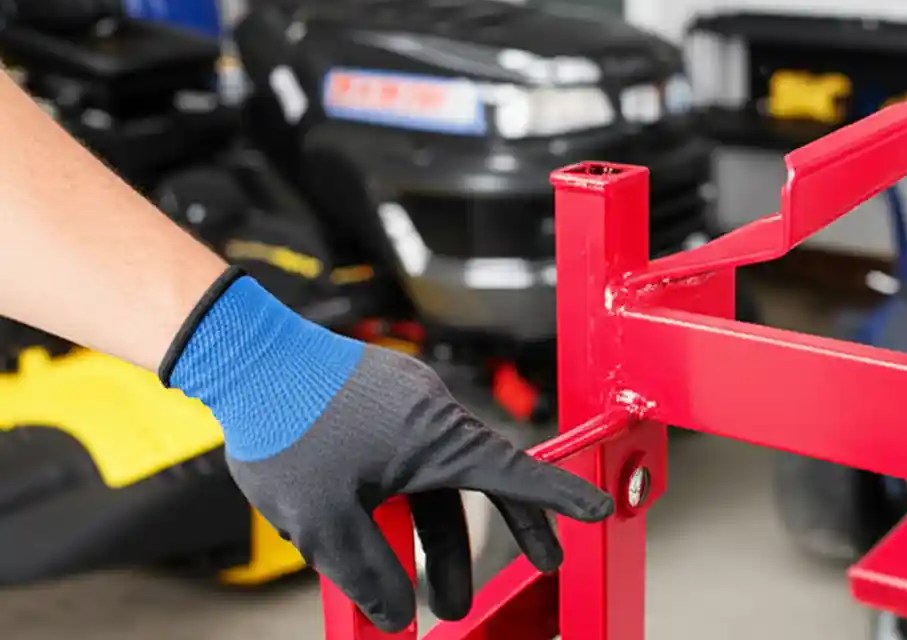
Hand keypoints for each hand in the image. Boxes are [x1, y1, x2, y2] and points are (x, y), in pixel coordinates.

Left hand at [161, 269, 612, 630]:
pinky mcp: (382, 399)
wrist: (245, 355)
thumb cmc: (284, 425)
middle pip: (486, 482)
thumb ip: (369, 572)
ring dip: (441, 535)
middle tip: (536, 569)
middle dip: (508, 536)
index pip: (515, 475)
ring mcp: (408, 403)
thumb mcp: (323, 520)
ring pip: (441, 477)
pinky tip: (381, 530)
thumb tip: (397, 613)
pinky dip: (410, 498)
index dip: (560, 500)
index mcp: (435, 438)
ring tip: (428, 594)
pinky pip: (411, 454)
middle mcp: (433, 414)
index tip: (599, 510)